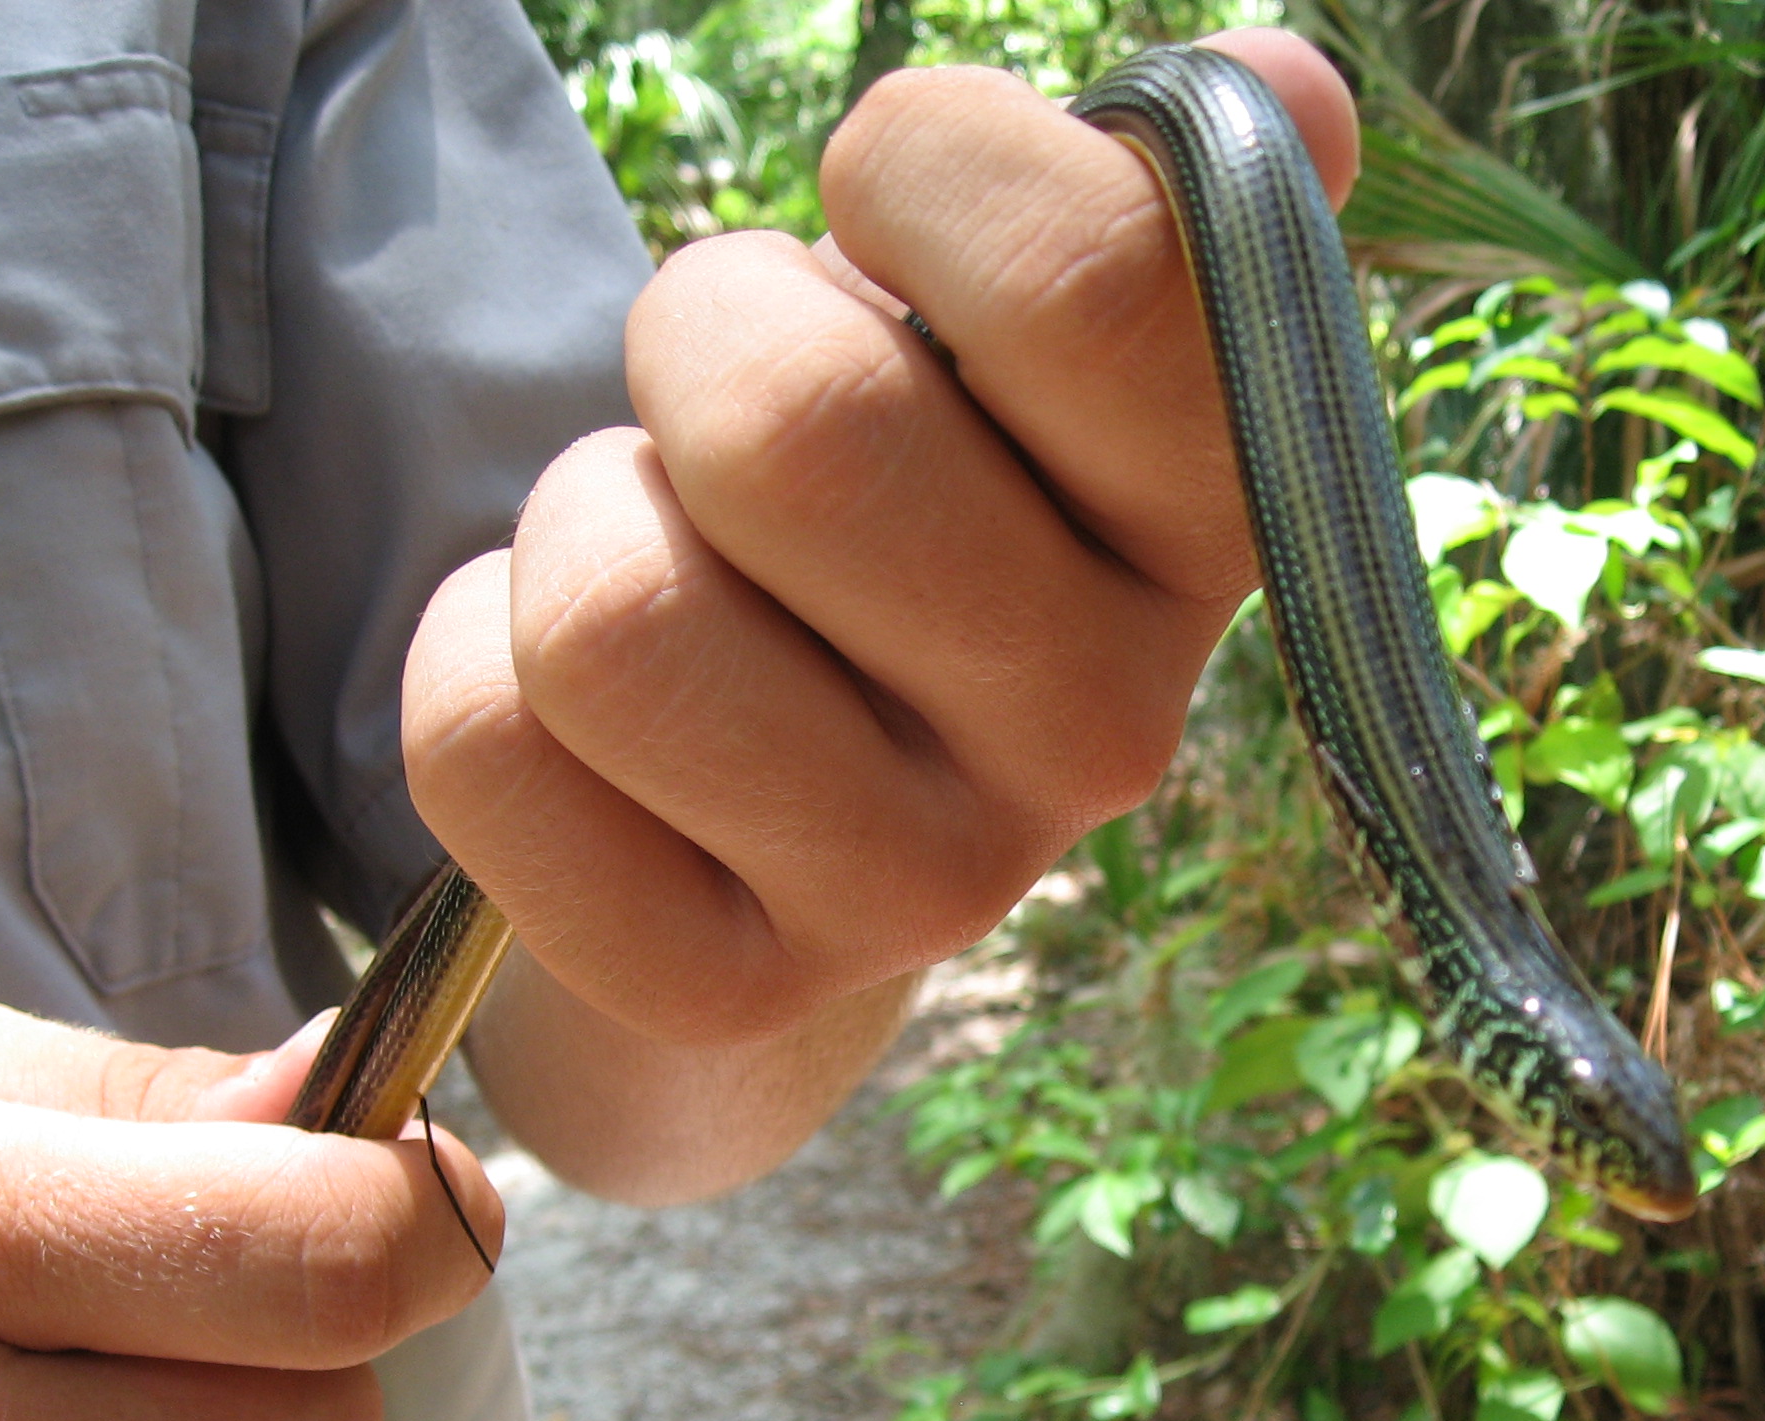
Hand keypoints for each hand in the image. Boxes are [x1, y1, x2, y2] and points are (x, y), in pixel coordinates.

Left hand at [398, 33, 1356, 1185]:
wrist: (784, 830)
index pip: (1092, 276)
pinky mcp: (724, 987)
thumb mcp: (1024, 356)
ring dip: (578, 518)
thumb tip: (1297, 88)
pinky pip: (486, 742)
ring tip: (664, 558)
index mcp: (1211, 531)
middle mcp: (1102, 733)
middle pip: (796, 431)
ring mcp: (922, 887)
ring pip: (614, 603)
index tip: (892, 212)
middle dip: (698, 340)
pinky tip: (574, 704)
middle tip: (731, 410)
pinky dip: (467, 660)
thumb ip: (1142, 216)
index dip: (924, 164)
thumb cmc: (904, 511)